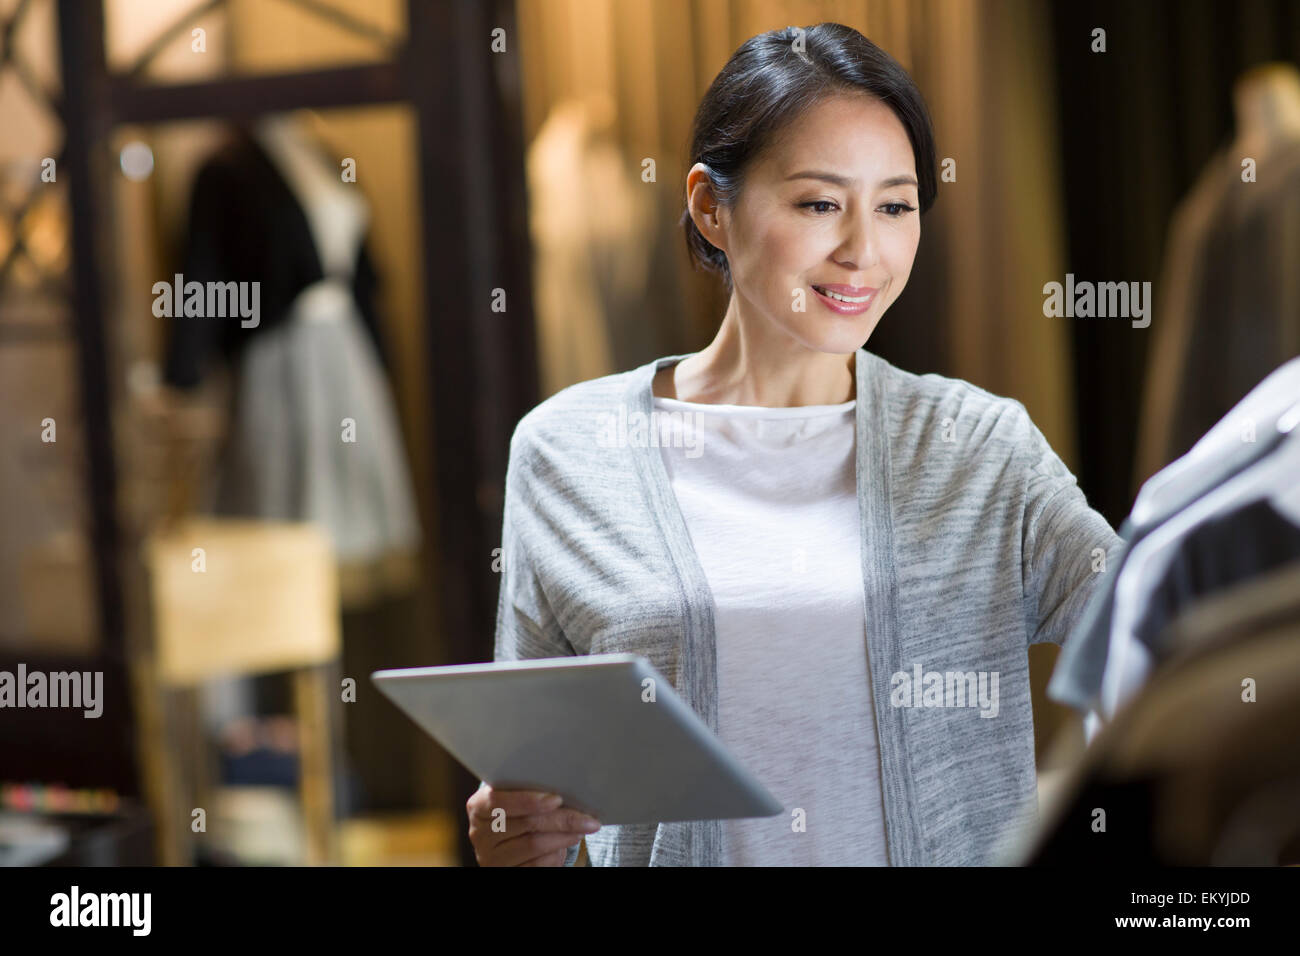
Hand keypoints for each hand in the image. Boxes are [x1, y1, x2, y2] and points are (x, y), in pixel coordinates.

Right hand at [466, 783, 601, 865]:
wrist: (506, 839)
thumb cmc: (516, 809)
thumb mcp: (513, 796)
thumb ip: (528, 789)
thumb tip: (566, 783)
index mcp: (478, 807)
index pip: (498, 801)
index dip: (528, 800)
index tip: (557, 799)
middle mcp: (479, 834)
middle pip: (525, 824)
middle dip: (561, 820)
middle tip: (588, 818)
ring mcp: (491, 857)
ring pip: (534, 845)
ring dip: (564, 836)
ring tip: (582, 828)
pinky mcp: (506, 873)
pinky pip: (536, 865)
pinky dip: (557, 854)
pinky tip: (567, 843)